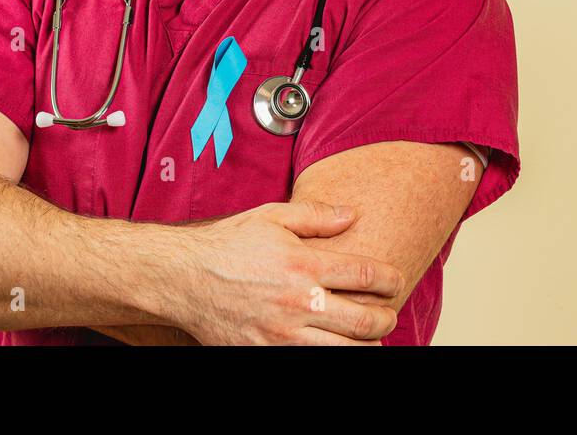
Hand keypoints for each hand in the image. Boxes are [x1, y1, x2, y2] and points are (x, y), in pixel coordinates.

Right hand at [174, 200, 404, 344]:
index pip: (366, 276)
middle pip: (363, 322)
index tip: (395, 280)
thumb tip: (353, 214)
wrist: (180, 277)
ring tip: (369, 338)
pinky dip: (329, 355)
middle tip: (388, 314)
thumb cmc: (227, 245)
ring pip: (343, 351)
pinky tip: (334, 346)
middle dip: (385, 319)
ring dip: (365, 346)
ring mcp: (281, 334)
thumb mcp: (271, 216)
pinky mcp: (263, 353)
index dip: (390, 279)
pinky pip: (308, 362)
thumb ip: (316, 215)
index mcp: (304, 265)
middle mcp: (297, 302)